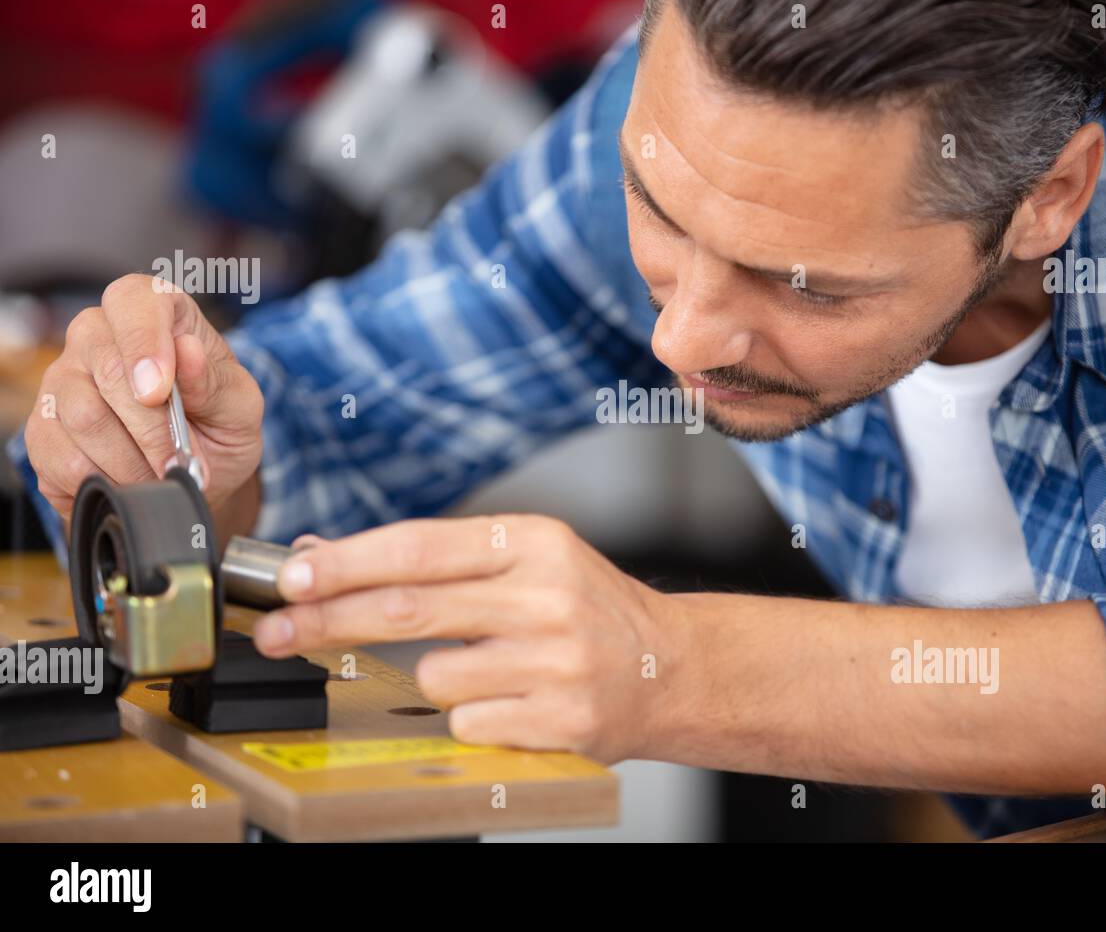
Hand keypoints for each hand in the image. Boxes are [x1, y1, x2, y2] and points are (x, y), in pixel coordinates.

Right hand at [25, 274, 263, 518]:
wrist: (195, 475)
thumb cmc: (219, 427)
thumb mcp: (239, 407)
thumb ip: (216, 382)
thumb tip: (187, 351)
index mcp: (155, 311)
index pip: (134, 301)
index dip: (144, 343)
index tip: (159, 392)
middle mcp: (98, 335)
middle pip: (107, 369)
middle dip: (152, 428)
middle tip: (180, 461)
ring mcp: (62, 380)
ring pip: (81, 416)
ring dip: (132, 460)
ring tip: (162, 474)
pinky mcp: (42, 429)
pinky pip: (61, 457)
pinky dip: (105, 481)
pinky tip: (131, 482)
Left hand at [253, 515, 681, 762]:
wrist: (671, 669)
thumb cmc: (589, 610)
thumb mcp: (523, 560)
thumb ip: (432, 558)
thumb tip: (325, 555)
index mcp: (534, 542)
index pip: (418, 546)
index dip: (345, 563)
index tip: (289, 577)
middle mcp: (547, 595)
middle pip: (407, 608)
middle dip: (327, 619)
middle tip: (276, 630)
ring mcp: (556, 661)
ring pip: (433, 677)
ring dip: (436, 679)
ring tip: (492, 669)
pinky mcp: (561, 719)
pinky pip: (467, 722)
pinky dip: (473, 715)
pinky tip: (516, 701)